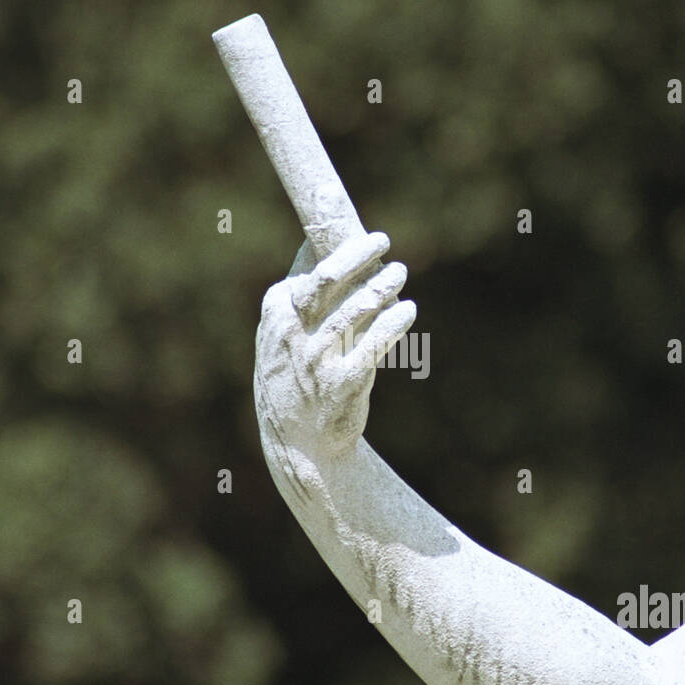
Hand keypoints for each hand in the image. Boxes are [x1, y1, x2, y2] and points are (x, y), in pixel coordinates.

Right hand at [254, 231, 415, 470]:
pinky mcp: (345, 382)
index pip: (314, 269)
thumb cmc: (294, 377)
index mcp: (277, 313)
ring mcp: (318, 358)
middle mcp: (293, 332)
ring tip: (399, 272)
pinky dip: (395, 321)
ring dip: (385, 284)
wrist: (299, 445)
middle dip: (362, 253)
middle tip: (383, 241)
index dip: (348, 251)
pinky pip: (377, 342)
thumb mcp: (280, 334)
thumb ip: (297, 291)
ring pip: (359, 306)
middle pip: (331, 276)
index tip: (372, 241)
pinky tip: (407, 310)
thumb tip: (313, 238)